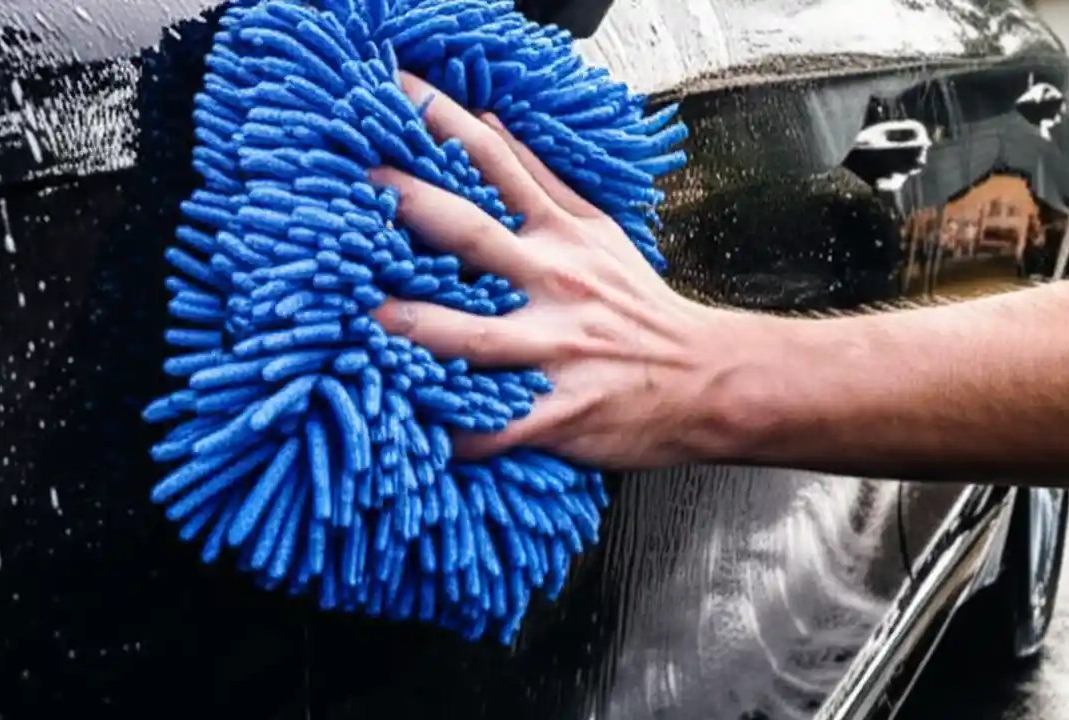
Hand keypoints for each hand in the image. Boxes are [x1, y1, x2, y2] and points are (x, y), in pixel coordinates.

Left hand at [370, 74, 741, 468]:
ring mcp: (559, 349)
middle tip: (360, 185)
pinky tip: (415, 437)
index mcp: (561, 236)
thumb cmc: (640, 306)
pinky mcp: (562, 410)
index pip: (496, 163)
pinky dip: (461, 434)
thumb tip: (489, 124)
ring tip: (363, 317)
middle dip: (415, 208)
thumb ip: (540, 179)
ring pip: (476, 337)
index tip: (394, 90)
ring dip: (417, 327)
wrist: (708, 379)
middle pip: (474, 237)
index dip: (445, 122)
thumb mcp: (598, 231)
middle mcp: (555, 283)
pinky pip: (500, 427)